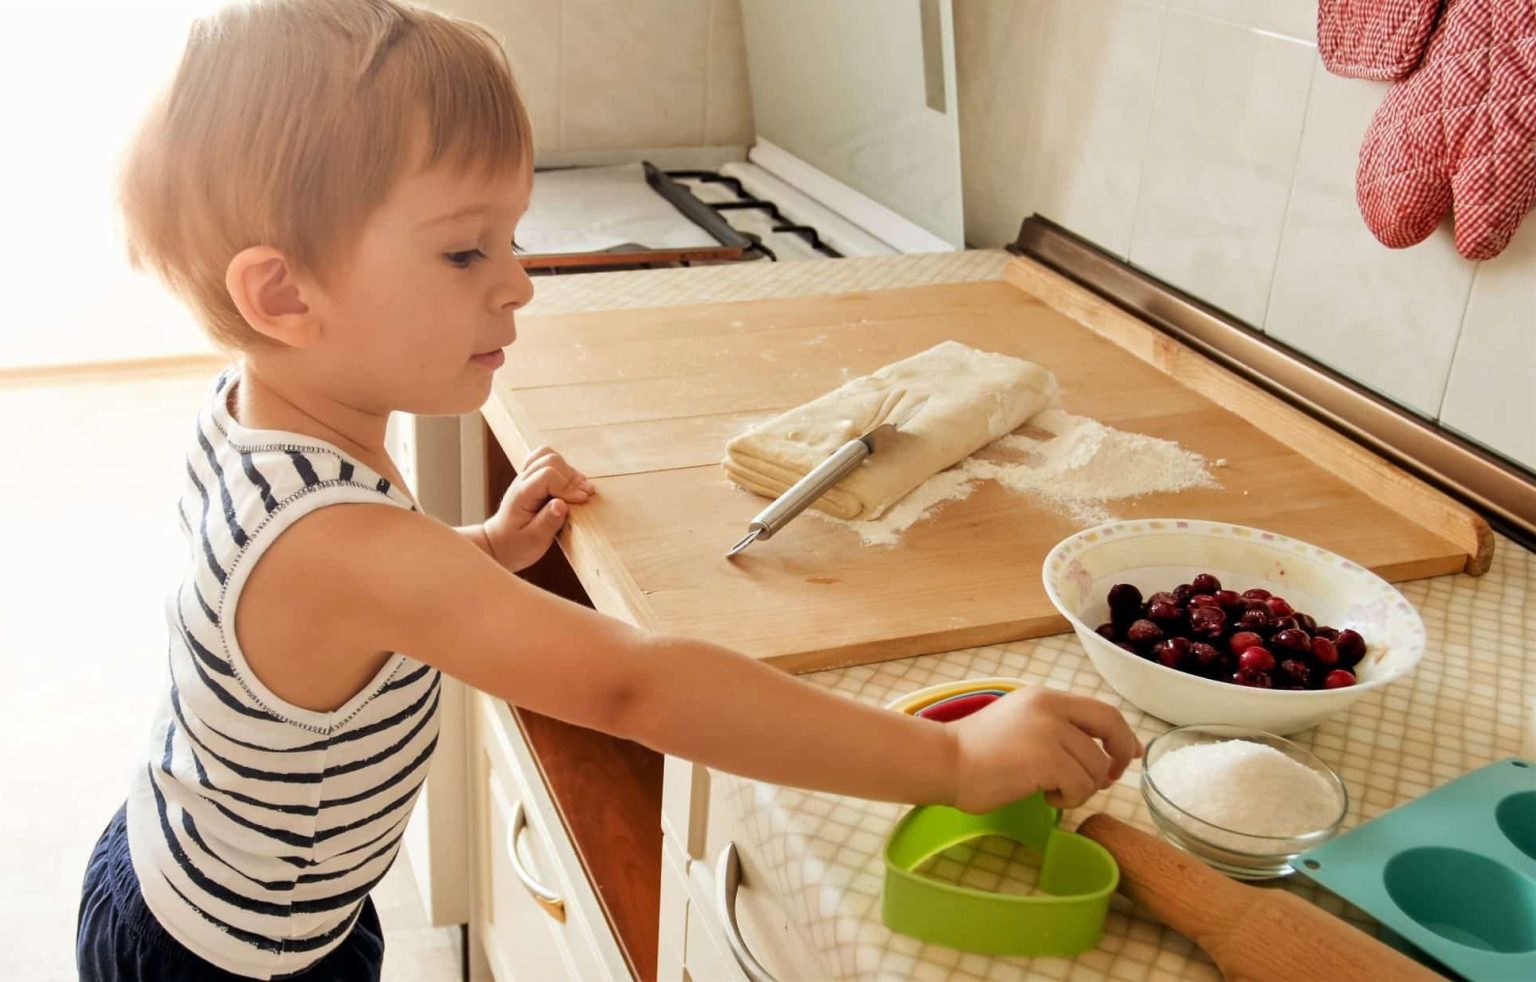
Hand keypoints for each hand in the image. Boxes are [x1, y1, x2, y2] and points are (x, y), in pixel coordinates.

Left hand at [482, 446, 595, 571]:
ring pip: (549, 456)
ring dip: (569, 471)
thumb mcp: (533, 541)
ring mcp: (526, 477)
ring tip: (581, 489)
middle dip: (571, 476)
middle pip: (549, 459)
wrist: (500, 544)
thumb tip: (562, 504)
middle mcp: (522, 481)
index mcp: (521, 495)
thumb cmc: (515, 545)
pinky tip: (572, 485)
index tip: (582, 500)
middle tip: (585, 496)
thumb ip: (547, 523)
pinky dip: (563, 469)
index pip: (547, 476)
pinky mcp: (533, 479)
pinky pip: (547, 461)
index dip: (567, 486)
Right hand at [948, 687, 1139, 812]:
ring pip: (1096, 766)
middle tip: (1112, 779)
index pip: (1101, 710)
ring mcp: (1050, 732)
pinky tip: (1047, 796)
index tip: (1130, 754)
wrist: (945, 762)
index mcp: (1045, 697)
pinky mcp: (1046, 759)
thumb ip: (1054, 726)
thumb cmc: (975, 751)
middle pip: (1111, 727)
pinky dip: (1071, 798)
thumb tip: (1098, 752)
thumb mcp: (1019, 722)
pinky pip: (1081, 785)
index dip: (1122, 734)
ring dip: (1083, 787)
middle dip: (1119, 756)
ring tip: (1054, 790)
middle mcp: (1051, 707)